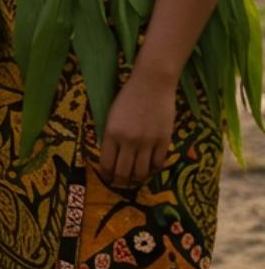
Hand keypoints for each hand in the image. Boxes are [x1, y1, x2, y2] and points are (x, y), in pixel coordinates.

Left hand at [97, 65, 177, 187]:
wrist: (152, 84)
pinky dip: (152, 169)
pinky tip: (149, 168)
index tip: (107, 178)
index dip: (106, 174)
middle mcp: (128, 141)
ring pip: (141, 172)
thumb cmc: (128, 96)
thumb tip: (111, 156)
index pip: (106, 163)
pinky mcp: (164, 141)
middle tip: (120, 184)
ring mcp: (147, 142)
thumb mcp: (111, 115)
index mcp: (111, 133)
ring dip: (136, 179)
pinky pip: (157, 163)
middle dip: (120, 181)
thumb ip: (110, 136)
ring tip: (134, 179)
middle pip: (123, 172)